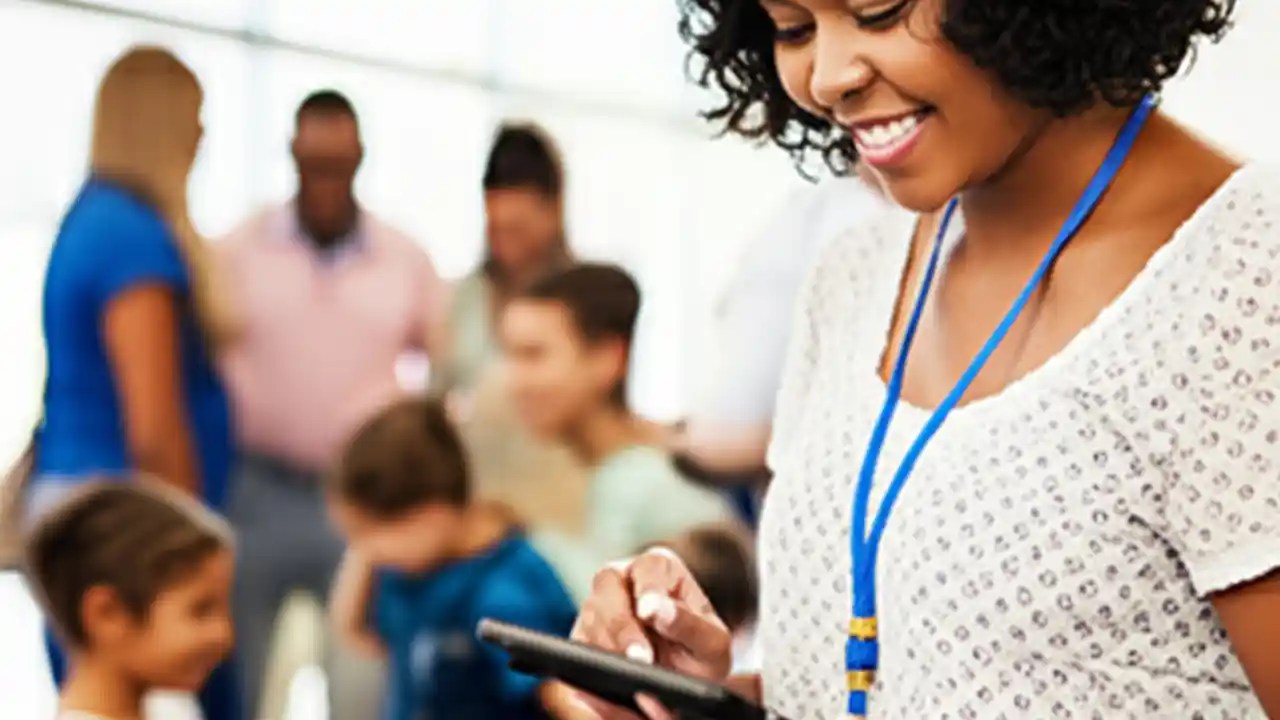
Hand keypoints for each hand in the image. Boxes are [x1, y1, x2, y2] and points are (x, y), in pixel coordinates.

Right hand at [560, 547, 732, 718]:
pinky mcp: (583, 640)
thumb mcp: (711, 643)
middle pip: (607, 589)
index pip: (649, 567)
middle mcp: (622, 581)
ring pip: (590, 621)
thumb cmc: (701, 653)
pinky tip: (617, 688)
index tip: (649, 613)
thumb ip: (690, 624)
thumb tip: (657, 610)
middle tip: (640, 659)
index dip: (648, 589)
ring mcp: (597, 609)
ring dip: (610, 651)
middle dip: (622, 627)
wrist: (684, 682)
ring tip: (634, 679)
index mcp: (658, 569)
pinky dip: (596, 671)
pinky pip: (579, 652)